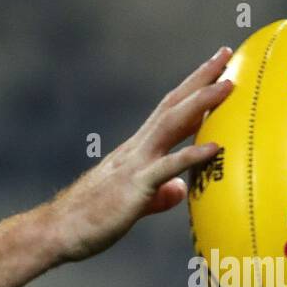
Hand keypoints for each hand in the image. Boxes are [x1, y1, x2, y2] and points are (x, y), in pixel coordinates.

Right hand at [48, 47, 234, 262]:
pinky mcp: (134, 187)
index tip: (215, 67)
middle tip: (227, 54)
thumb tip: (180, 190)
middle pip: (172, 105)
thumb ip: (158, 194)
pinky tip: (216, 146)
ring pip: (171, 124)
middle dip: (200, 79)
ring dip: (201, 102)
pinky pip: (166, 167)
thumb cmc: (90, 221)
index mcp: (135, 152)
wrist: (57, 232)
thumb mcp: (133, 204)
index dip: (191, 88)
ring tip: (229, 85)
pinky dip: (191, 154)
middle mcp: (135, 150)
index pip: (167, 111)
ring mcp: (134, 166)